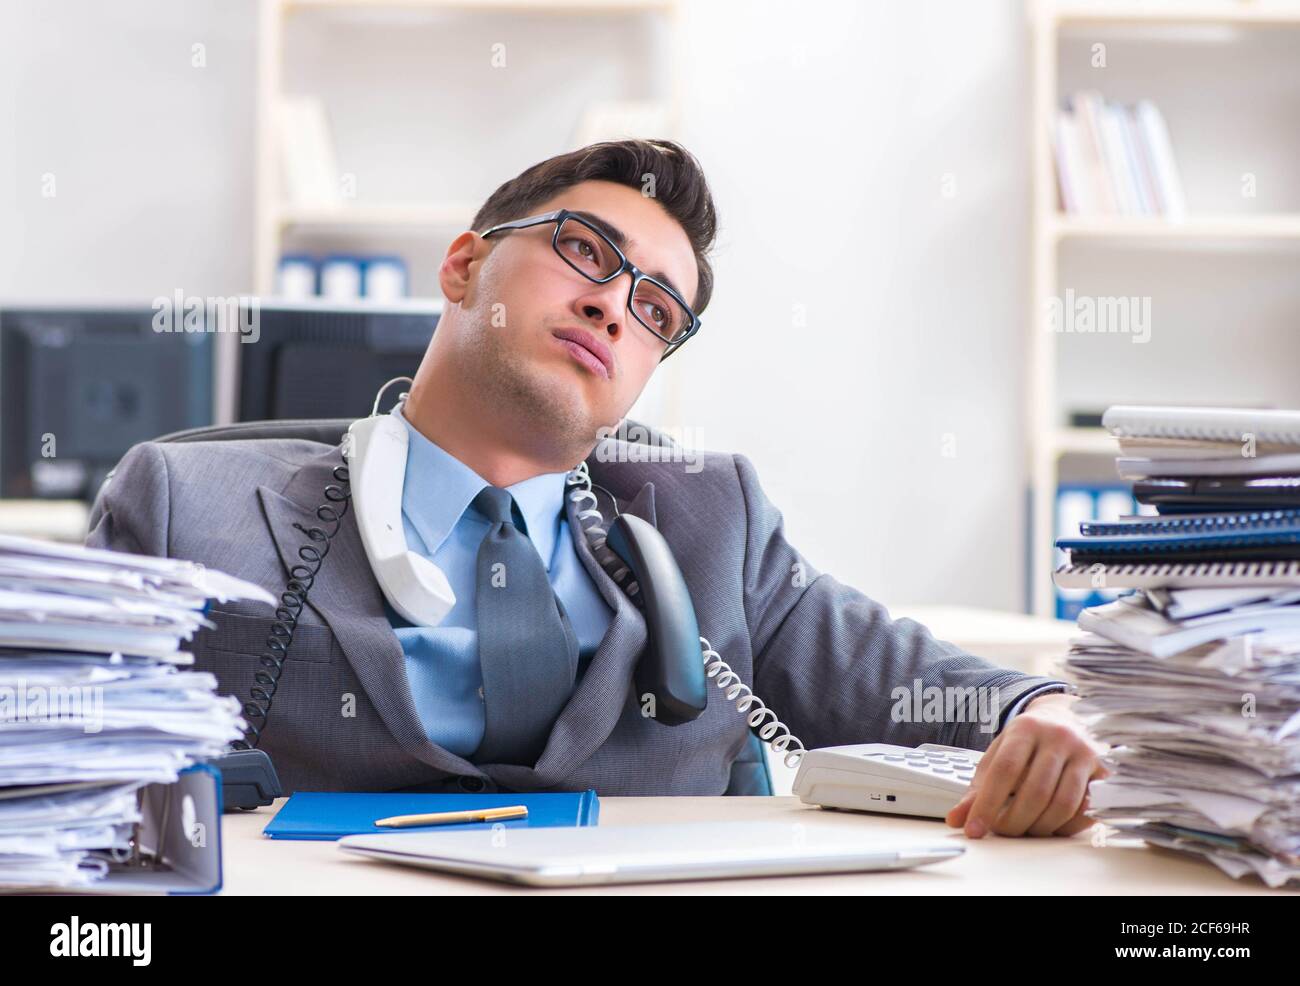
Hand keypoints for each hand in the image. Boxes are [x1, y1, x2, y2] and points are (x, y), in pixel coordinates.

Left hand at [944, 692, 1107, 838]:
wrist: (1069, 718)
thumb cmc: (1029, 741)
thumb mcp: (1000, 753)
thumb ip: (979, 787)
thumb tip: (957, 819)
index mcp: (1026, 728)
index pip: (1005, 770)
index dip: (987, 804)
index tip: (974, 829)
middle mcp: (1059, 737)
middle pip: (1035, 792)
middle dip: (1014, 821)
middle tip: (1001, 831)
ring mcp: (1086, 754)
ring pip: (1063, 805)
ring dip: (1040, 827)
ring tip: (1025, 829)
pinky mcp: (1105, 772)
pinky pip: (1086, 810)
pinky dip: (1065, 826)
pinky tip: (1050, 825)